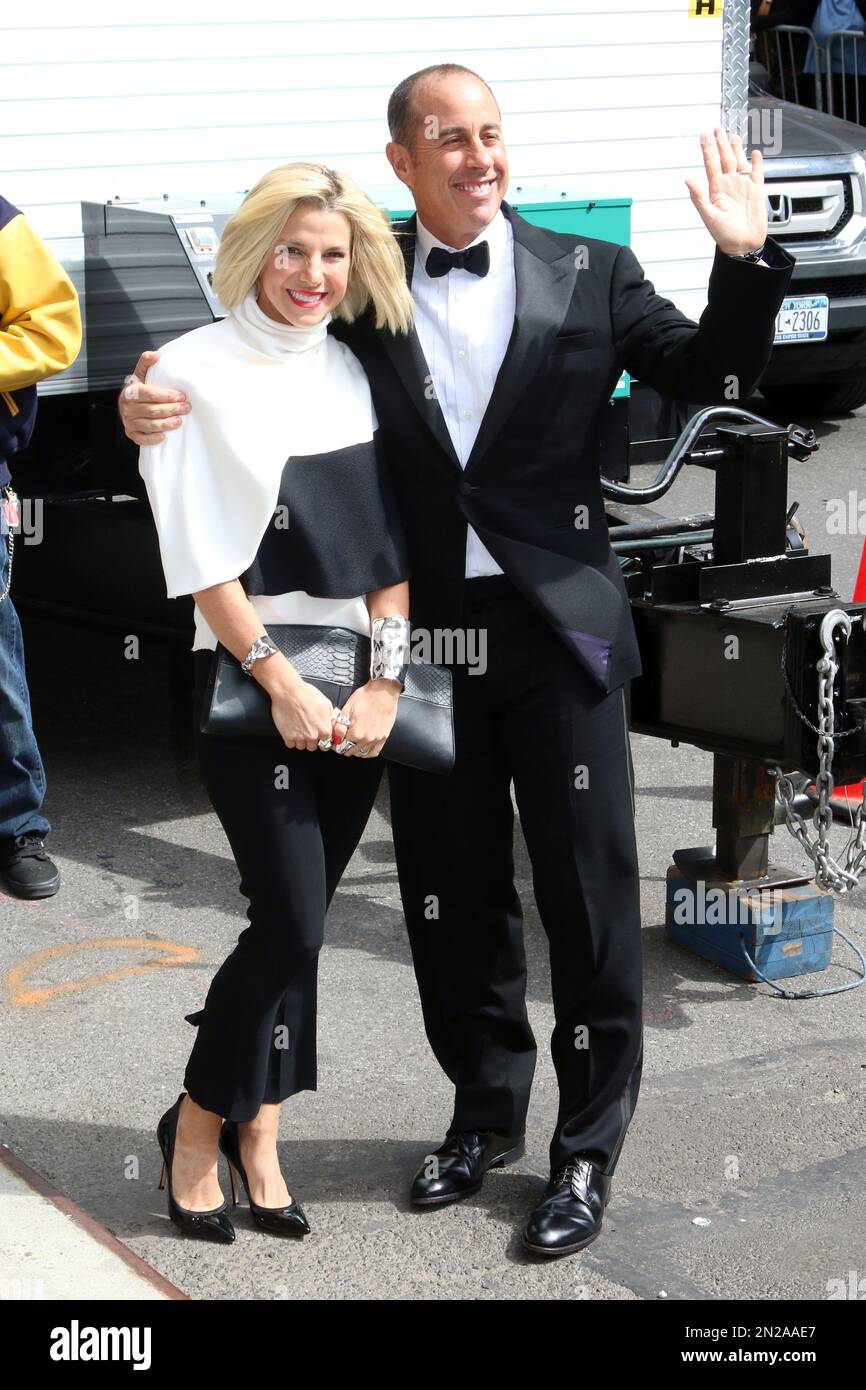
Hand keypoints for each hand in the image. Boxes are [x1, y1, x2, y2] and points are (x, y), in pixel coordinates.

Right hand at [119, 350, 189, 445]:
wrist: (127, 404)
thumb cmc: (138, 389)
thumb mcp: (141, 374)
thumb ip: (146, 363)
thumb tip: (157, 355)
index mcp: (130, 392)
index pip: (149, 393)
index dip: (166, 395)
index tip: (181, 396)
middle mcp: (127, 407)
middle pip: (152, 410)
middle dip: (171, 409)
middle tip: (186, 408)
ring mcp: (129, 421)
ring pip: (150, 424)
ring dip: (166, 424)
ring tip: (179, 421)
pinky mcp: (131, 433)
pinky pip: (142, 439)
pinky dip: (152, 439)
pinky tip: (163, 437)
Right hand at [265, 669, 334, 751]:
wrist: (289, 692)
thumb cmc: (306, 694)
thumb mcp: (326, 703)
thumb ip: (330, 718)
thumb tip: (331, 724)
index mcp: (324, 729)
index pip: (326, 744)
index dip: (321, 739)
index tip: (318, 736)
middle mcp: (313, 736)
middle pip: (313, 746)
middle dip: (310, 740)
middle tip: (306, 729)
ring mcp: (300, 737)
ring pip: (301, 746)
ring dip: (300, 740)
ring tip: (298, 728)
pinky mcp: (287, 736)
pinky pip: (290, 744)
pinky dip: (290, 739)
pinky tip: (291, 730)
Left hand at [331, 679, 400, 758]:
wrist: (383, 692)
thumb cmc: (365, 697)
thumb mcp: (346, 709)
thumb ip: (339, 726)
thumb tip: (333, 736)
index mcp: (355, 733)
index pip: (339, 746)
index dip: (334, 743)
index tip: (334, 739)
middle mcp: (366, 739)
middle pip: (349, 751)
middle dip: (343, 746)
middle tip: (342, 739)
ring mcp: (376, 739)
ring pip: (360, 753)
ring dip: (354, 749)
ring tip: (351, 741)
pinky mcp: (383, 737)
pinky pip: (373, 752)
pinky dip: (366, 752)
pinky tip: (362, 746)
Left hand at [685, 128, 767, 257]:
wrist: (743, 245)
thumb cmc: (724, 235)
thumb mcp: (709, 216)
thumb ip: (699, 197)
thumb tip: (688, 180)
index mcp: (716, 189)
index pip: (711, 163)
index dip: (707, 148)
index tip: (704, 134)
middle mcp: (729, 185)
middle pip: (724, 158)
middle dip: (720, 143)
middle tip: (717, 128)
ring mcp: (742, 186)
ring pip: (739, 161)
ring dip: (736, 148)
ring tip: (733, 135)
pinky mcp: (756, 191)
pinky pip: (757, 172)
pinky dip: (757, 162)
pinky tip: (755, 153)